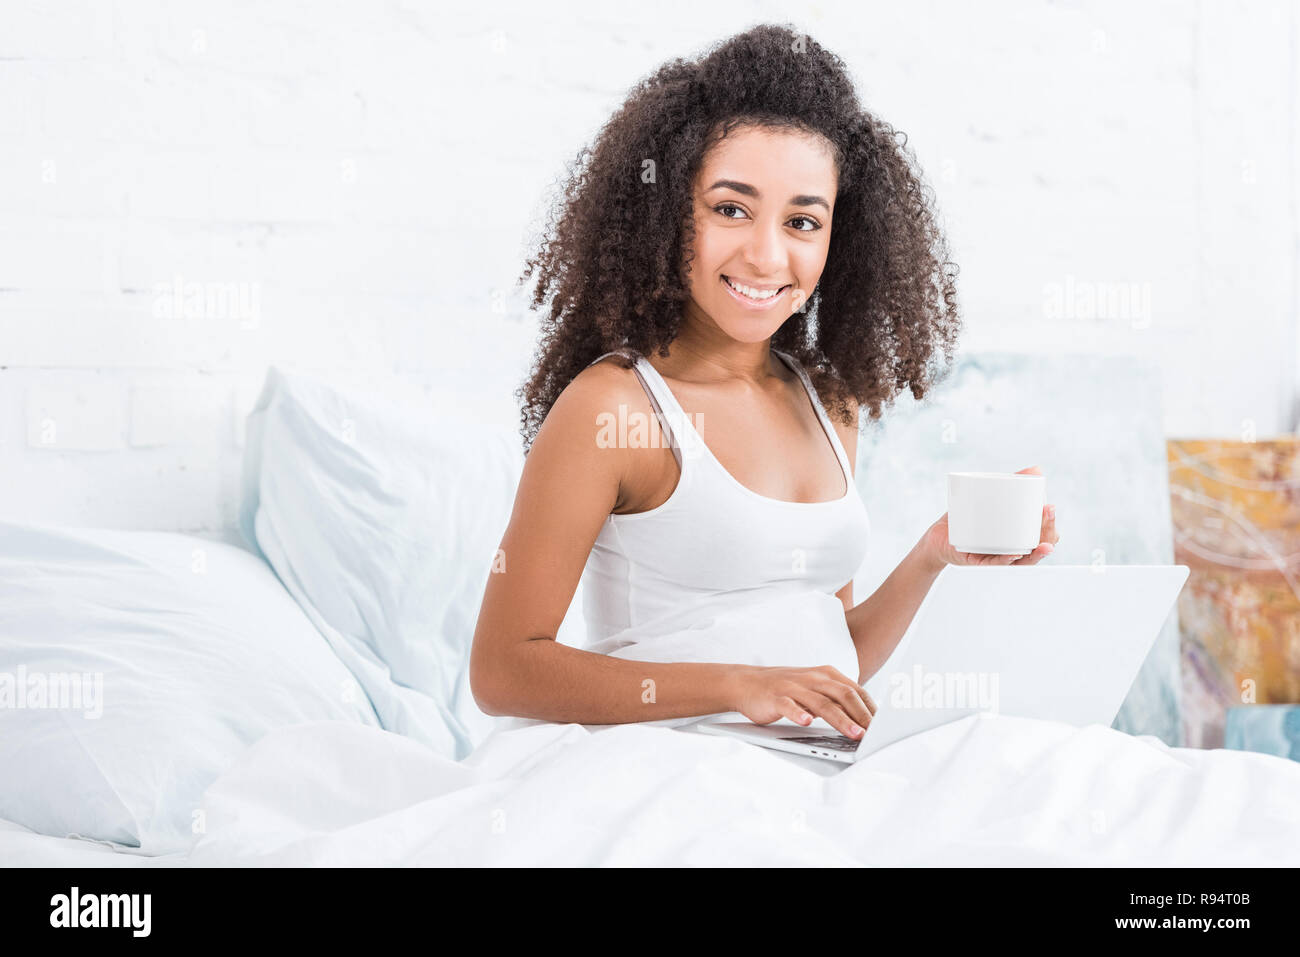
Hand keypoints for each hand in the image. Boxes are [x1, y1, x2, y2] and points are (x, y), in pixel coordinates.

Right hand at [728, 664, 877, 739]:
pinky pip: (789, 705)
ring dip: (840, 719)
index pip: (855, 691)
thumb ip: (836, 700)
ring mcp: (794, 687)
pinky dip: (798, 713)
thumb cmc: (785, 689)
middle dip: (861, 715)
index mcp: (825, 675)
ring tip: (853, 733)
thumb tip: (864, 720)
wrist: (746, 683)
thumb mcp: (814, 690)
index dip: (871, 709)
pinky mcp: (776, 697)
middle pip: (843, 695)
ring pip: (821, 703)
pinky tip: (806, 722)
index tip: (883, 727)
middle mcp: (812, 678)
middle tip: (874, 734)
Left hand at [920, 465, 1059, 568]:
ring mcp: (996, 557)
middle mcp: (1011, 550)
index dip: (1051, 525)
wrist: (937, 536)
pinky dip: (1005, 560)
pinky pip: (994, 563)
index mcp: (1018, 537)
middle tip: (1047, 513)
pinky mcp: (978, 562)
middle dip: (1048, 535)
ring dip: (1035, 554)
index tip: (1050, 506)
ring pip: (1022, 561)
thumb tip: (1036, 469)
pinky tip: (1014, 555)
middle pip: (1037, 549)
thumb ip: (1010, 484)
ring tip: (1043, 545)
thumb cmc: (967, 517)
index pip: (1044, 535)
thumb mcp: (989, 497)